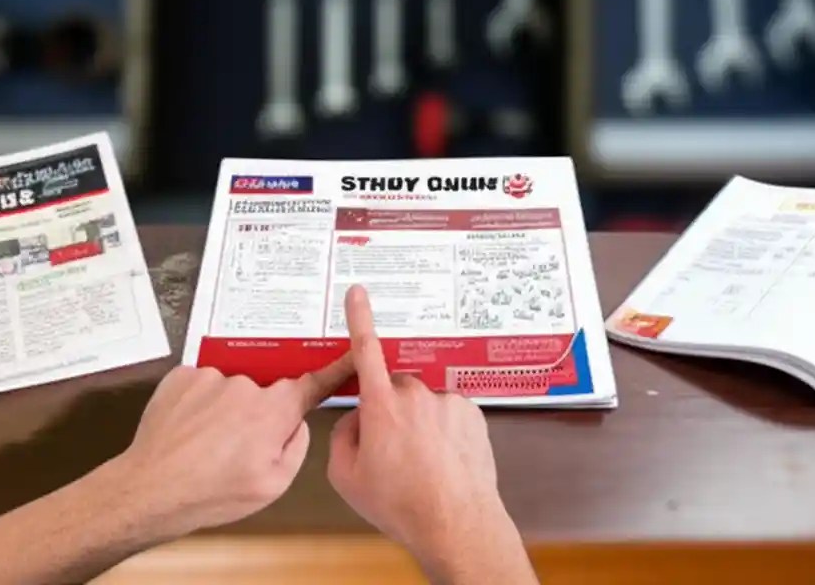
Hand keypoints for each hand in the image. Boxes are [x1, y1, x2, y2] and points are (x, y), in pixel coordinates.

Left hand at [106, 357, 353, 543]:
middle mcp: (246, 385)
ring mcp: (211, 377)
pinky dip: (197, 405)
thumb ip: (295, 447)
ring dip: (222, 412)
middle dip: (254, 417)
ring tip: (202, 446)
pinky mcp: (182, 376)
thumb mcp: (273, 485)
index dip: (336, 370)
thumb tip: (296, 424)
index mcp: (274, 410)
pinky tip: (187, 433)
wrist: (151, 490)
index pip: (314, 384)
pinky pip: (201, 386)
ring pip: (229, 391)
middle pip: (263, 394)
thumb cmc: (212, 493)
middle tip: (233, 451)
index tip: (354, 354)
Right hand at [327, 286, 536, 583]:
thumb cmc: (401, 504)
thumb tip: (357, 418)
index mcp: (381, 405)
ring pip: (423, 403)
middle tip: (391, 450)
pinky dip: (444, 431)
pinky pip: (448, 413)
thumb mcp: (347, 476)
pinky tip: (442, 459)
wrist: (455, 523)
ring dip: (420, 423)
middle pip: (394, 389)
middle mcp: (415, 395)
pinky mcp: (472, 412)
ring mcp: (447, 401)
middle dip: (390, 410)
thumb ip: (343, 436)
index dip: (359, 318)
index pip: (365, 350)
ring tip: (422, 464)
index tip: (359, 292)